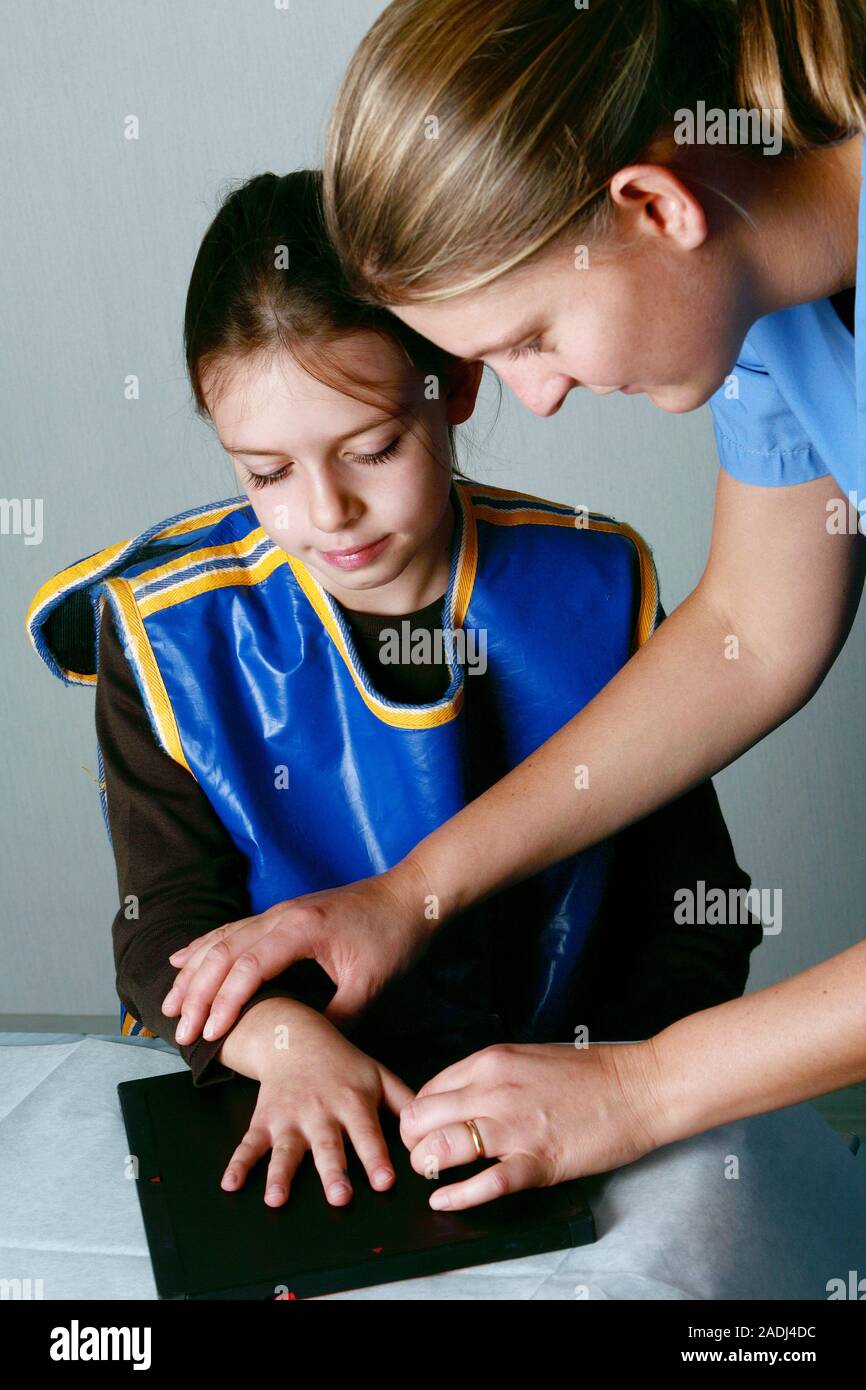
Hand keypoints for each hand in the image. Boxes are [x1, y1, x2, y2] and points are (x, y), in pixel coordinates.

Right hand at [161, 856, 438, 1045]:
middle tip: (179, 1031)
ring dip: (193, 972)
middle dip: (197, 994)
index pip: (248, 966)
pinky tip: (182, 958)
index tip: (209, 1034)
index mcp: (301, 929)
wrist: (409, 895)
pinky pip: (232, 929)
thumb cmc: (393, 936)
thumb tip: (303, 1047)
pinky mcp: (282, 913)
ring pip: (222, 939)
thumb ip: (336, 1016)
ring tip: (169, 1004)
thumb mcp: (370, 983)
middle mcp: (281, 915)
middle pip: (224, 953)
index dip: (226, 1002)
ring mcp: (278, 911)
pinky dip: (204, 946)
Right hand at [219, 998, 414, 1206]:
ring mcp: (290, 1117)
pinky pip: (248, 1144)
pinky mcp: (264, 1120)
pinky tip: (230, 1184)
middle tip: (339, 1196)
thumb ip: (405, 1101)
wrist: (296, 1037)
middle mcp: (321, 1111)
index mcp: (352, 1101)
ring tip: (276, 1198)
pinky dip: (237, 1164)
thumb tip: (430, 1129)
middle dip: (333, 1171)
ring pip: (285, 1149)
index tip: (384, 1182)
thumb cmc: (343, 1064)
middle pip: (328, 1145)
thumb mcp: (378, 1074)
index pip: (367, 1133)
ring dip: (280, 1174)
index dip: (376, 1157)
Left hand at [399, 1040, 669, 1210]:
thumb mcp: (527, 1058)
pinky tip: (444, 1201)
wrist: (638, 1087)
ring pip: (441, 1147)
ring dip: (428, 1165)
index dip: (418, 1116)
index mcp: (491, 1061)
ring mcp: (514, 1126)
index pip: (426, 1090)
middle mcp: (493, 1089)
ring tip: (432, 1175)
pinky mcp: (536, 1161)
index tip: (424, 1131)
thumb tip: (458, 1100)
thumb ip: (490, 1076)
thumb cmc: (589, 1074)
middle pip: (421, 1118)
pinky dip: (457, 1196)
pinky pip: (484, 1183)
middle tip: (422, 1155)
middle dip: (413, 1141)